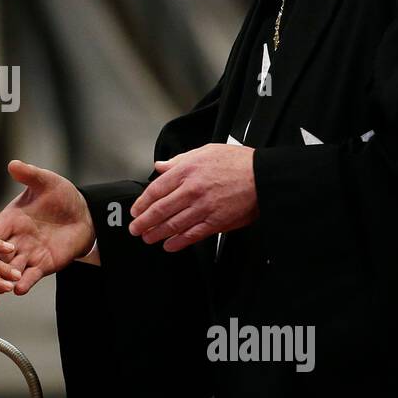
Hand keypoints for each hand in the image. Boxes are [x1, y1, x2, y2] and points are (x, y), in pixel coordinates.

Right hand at [0, 160, 93, 294]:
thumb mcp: (46, 183)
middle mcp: (15, 239)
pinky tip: (19, 290)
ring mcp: (28, 254)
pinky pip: (30, 276)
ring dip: (6, 278)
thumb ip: (30, 175)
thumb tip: (13, 164)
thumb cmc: (62, 195)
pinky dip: (24, 283)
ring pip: (12, 269)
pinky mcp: (42, 265)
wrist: (84, 214)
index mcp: (10, 220)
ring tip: (0, 287)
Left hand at [128, 143, 257, 251]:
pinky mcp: (215, 222)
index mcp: (187, 171)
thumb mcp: (204, 152)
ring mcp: (203, 207)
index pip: (155, 190)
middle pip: (160, 210)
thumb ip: (179, 160)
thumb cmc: (237, 163)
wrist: (262, 176)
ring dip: (156, 234)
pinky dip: (178, 242)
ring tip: (148, 238)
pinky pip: (192, 235)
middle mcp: (192, 190)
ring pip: (172, 225)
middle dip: (143, 222)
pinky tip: (169, 245)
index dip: (141, 203)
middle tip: (135, 229)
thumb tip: (160, 166)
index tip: (135, 210)